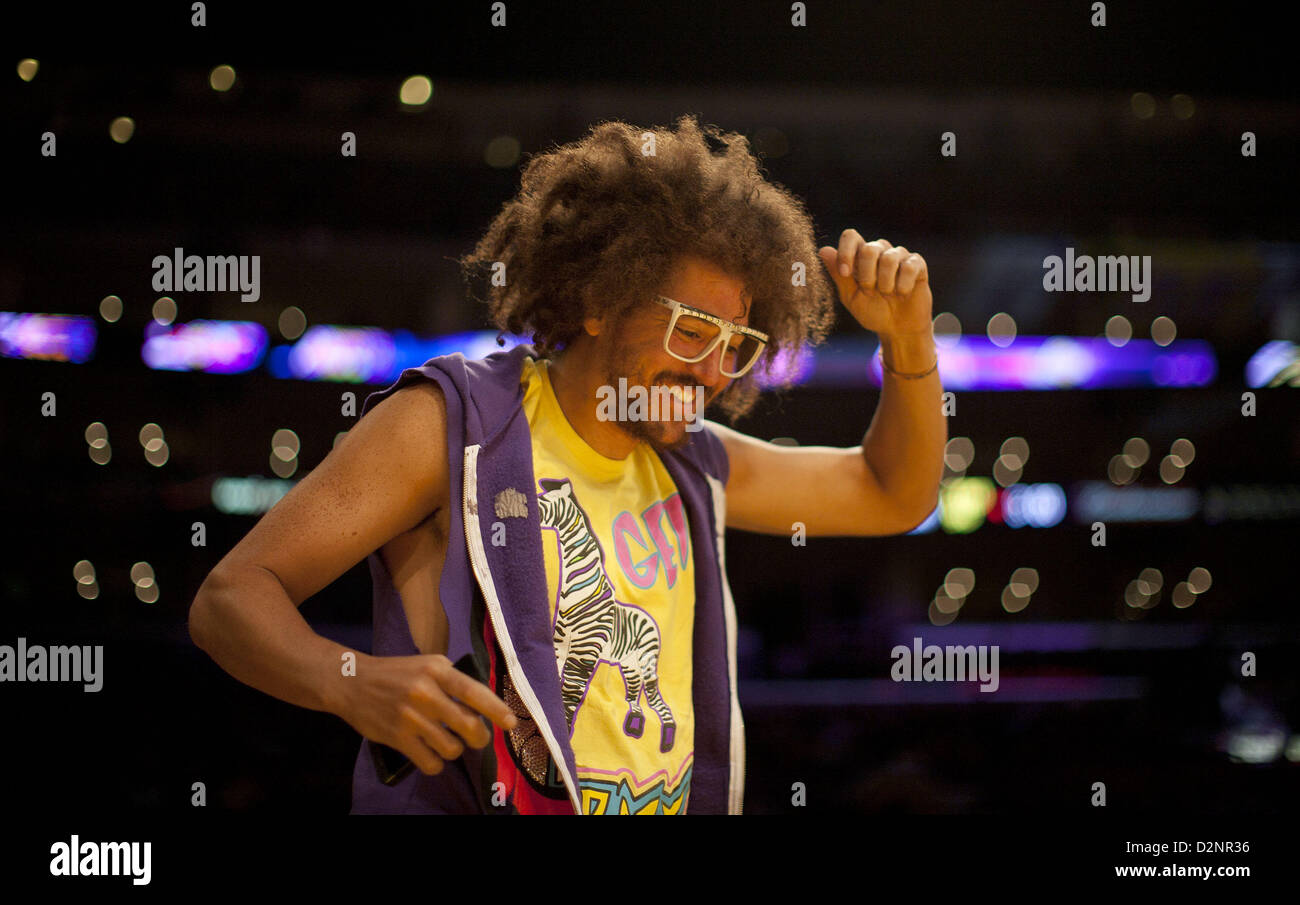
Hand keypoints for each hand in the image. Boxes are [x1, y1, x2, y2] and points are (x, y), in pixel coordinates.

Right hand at [338, 652, 517, 775]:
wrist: (352, 682)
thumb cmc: (397, 673)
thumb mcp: (427, 664)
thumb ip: (453, 680)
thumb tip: (484, 704)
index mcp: (436, 670)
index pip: (473, 691)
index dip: (495, 709)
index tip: (510, 723)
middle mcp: (425, 692)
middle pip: (468, 726)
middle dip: (479, 737)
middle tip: (477, 738)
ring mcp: (410, 717)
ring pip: (451, 748)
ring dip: (455, 750)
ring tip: (447, 742)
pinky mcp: (397, 738)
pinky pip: (430, 763)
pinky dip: (436, 764)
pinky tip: (432, 754)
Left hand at [818, 231, 932, 338]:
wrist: (897, 329)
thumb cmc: (873, 311)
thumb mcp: (851, 297)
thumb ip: (838, 275)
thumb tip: (823, 250)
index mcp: (860, 256)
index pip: (851, 236)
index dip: (846, 252)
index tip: (845, 273)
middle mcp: (880, 251)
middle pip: (868, 248)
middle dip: (866, 276)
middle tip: (870, 292)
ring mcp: (899, 256)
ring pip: (888, 258)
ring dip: (885, 283)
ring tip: (887, 294)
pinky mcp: (918, 264)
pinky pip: (909, 267)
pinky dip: (903, 285)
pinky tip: (902, 294)